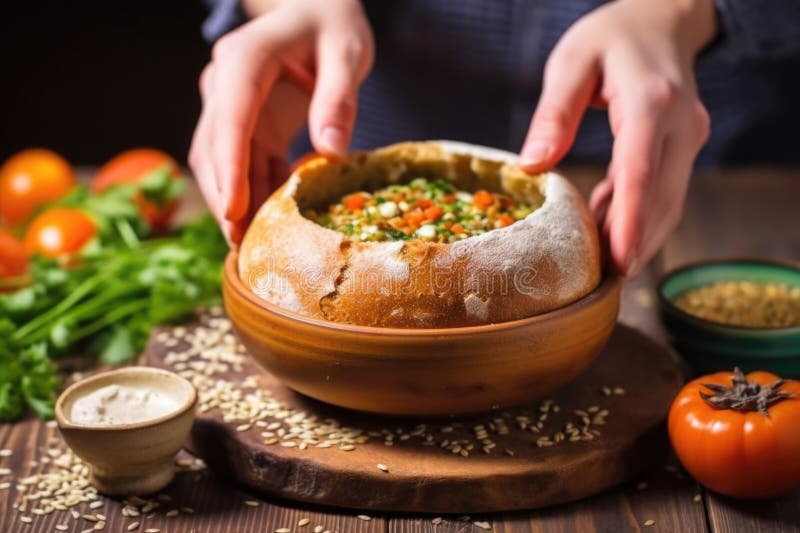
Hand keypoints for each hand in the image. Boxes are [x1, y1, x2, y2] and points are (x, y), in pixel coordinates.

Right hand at [189, 0, 373, 243]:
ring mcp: (231, 104)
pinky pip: (245, 162)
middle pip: (213, 149)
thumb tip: (331, 153)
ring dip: (237, 202)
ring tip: (253, 245)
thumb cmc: (332, 24)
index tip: (234, 211)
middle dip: (225, 198)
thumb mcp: (347, 51)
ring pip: (222, 162)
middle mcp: (225, 83)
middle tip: (242, 245)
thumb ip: (340, 97)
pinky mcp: (246, 121)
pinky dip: (256, 191)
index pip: (230, 118)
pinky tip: (271, 220)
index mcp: (245, 60)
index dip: (229, 168)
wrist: (317, 10)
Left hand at [519, 0, 716, 275]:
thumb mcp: (571, 62)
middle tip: (606, 280)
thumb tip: (532, 167)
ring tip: (604, 265)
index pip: (640, 169)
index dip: (630, 219)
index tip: (620, 258)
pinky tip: (606, 229)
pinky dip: (637, 213)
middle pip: (661, 195)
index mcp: (649, 101)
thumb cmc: (610, 37)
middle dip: (636, 241)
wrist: (661, 19)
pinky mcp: (683, 145)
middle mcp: (678, 123)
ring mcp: (687, 136)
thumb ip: (553, 114)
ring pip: (669, 199)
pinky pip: (663, 188)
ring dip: (639, 233)